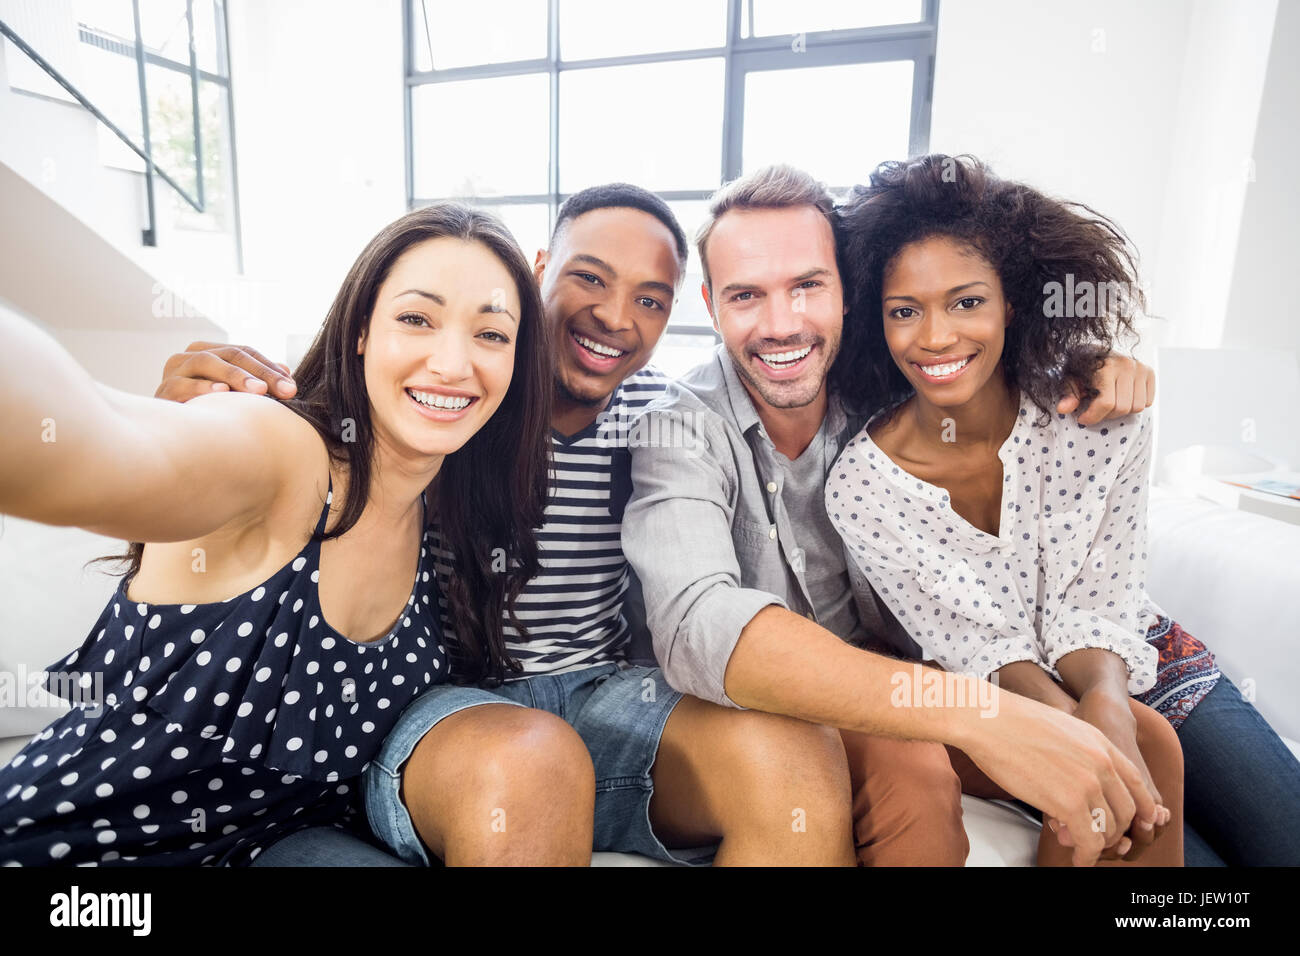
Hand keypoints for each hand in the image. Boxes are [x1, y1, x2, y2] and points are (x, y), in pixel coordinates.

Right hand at [156, 341, 296, 402]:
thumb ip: (257, 379)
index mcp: (208, 352)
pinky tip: (222, 393)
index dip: (270, 367)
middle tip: (285, 390)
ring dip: (235, 375)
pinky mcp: (163, 390)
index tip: (293, 388)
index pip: (245, 352)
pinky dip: (203, 388)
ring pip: (206, 362)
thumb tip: (287, 370)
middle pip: (230, 355)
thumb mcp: (232, 393)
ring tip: (258, 391)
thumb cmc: (204, 410)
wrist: (167, 432)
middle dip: (260, 373)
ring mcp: (174, 371)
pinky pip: (183, 385)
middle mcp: (189, 356)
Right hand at [955, 691, 1160, 866]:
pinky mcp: (1069, 803)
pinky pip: (1090, 842)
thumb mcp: (1058, 729)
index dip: (1140, 809)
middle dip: (1113, 830)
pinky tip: (1077, 859)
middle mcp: (1101, 762)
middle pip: (1127, 811)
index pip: (1137, 783)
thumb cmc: (1010, 722)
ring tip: (1074, 844)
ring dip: (1095, 843)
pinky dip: (1086, 856)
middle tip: (1093, 836)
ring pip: (1110, 829)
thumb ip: (1077, 754)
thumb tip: (1074, 782)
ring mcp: (1088, 783)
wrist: (986, 719)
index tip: (1135, 823)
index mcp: (1099, 742)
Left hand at [1057, 353, 1153, 424]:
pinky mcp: (1149, 372)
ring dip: (1121, 411)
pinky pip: (1147, 401)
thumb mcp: (1070, 379)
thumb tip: (1064, 409)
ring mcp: (1140, 368)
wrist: (1096, 351)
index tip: (1082, 418)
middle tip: (1095, 410)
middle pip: (1122, 408)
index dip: (1093, 416)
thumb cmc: (1082, 367)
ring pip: (1137, 407)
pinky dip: (1134, 404)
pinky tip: (1121, 397)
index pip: (1106, 403)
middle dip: (1106, 415)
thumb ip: (1069, 394)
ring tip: (1108, 403)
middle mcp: (1126, 365)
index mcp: (1106, 366)